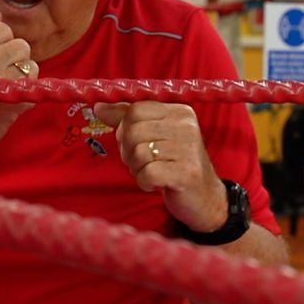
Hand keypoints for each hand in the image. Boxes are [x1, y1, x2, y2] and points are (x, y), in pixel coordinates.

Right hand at [0, 11, 38, 160]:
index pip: (2, 28)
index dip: (0, 41)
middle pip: (21, 44)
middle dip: (13, 57)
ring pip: (31, 64)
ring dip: (22, 74)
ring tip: (2, 86)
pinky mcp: (13, 104)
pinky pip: (34, 85)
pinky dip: (26, 92)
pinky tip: (8, 99)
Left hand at [95, 101, 226, 232]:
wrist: (204, 197)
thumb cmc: (174, 163)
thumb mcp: (154, 135)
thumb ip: (127, 118)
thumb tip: (98, 106)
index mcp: (179, 112)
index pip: (135, 110)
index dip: (124, 129)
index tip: (132, 143)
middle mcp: (187, 126)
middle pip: (133, 131)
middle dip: (128, 151)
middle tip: (140, 162)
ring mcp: (189, 149)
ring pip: (138, 153)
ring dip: (136, 169)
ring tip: (151, 173)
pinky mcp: (187, 173)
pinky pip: (147, 173)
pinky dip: (144, 182)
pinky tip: (156, 184)